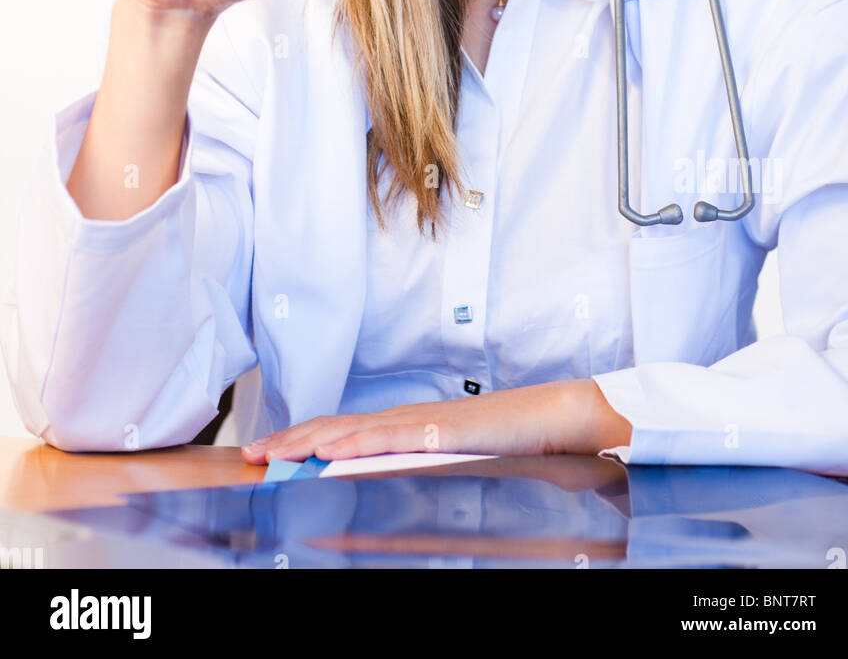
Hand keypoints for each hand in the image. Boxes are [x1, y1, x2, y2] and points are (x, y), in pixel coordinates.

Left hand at [241, 380, 632, 463]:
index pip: (341, 429)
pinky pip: (389, 438)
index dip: (301, 438)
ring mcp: (418, 422)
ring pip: (351, 429)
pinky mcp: (437, 431)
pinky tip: (330, 450)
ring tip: (274, 452)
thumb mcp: (450, 456)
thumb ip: (418, 463)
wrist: (548, 416)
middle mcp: (403, 418)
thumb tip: (383, 481)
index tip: (266, 450)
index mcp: (404, 424)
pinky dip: (355, 442)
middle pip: (334, 425)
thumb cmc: (504, 439)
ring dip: (308, 440)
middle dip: (290, 438)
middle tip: (250, 452)